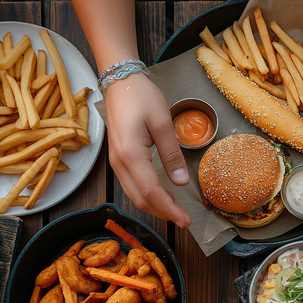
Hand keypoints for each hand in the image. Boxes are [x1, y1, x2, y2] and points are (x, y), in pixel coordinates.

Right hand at [103, 73, 190, 227]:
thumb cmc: (141, 97)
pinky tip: (161, 196)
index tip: (185, 220)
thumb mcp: (162, 122)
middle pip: (140, 199)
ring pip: (134, 195)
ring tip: (175, 212)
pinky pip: (132, 185)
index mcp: (130, 154)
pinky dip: (147, 196)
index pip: (151, 191)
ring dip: (155, 206)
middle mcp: (119, 162)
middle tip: (184, 220)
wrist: (120, 82)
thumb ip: (172, 154)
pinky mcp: (118, 159)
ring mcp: (116, 162)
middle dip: (163, 213)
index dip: (168, 209)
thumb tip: (181, 181)